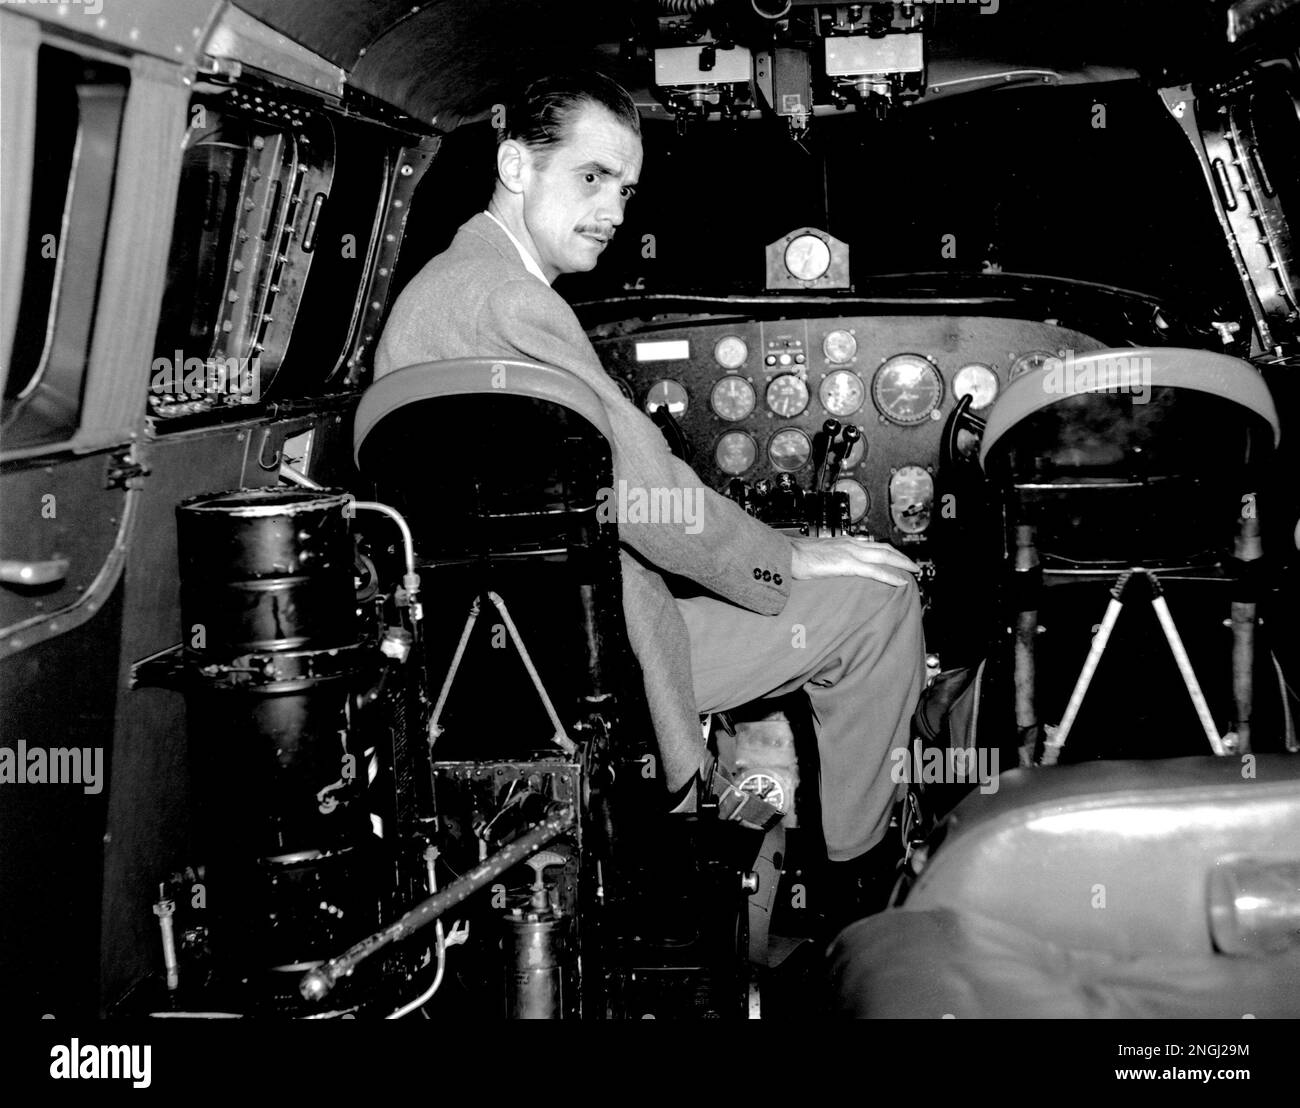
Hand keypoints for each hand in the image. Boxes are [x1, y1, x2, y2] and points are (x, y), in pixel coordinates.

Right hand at [789, 536, 919, 586]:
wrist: (787, 554)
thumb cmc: (796, 557)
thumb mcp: (816, 555)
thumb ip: (827, 559)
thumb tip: (829, 567)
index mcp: (842, 541)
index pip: (870, 544)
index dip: (886, 550)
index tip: (895, 557)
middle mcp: (849, 543)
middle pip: (883, 547)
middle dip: (900, 556)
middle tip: (912, 565)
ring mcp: (850, 552)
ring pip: (884, 556)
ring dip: (901, 563)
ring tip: (913, 571)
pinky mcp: (848, 564)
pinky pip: (875, 571)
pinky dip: (891, 576)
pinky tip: (901, 581)